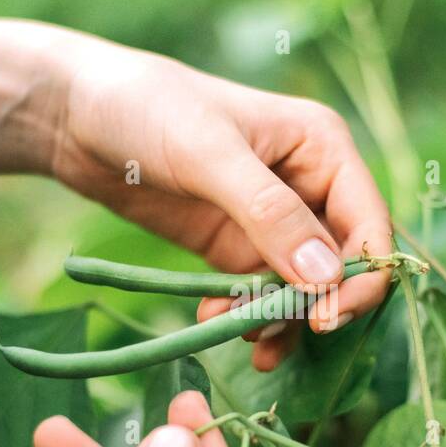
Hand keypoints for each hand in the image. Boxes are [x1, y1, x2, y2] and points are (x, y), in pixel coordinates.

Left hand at [42, 32, 392, 369]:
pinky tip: (215, 323)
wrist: (76, 115)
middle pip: (343, 264)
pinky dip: (247, 317)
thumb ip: (270, 215)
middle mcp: (309, 186)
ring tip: (242, 338)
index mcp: (322, 148)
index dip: (361, 276)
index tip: (328, 319)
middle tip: (276, 335)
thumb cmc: (146, 108)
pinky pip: (260, 294)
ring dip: (279, 320)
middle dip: (317, 306)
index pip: (369, 223)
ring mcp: (273, 221)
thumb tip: (326, 278)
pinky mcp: (235, 247)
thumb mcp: (209, 156)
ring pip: (302, 289)